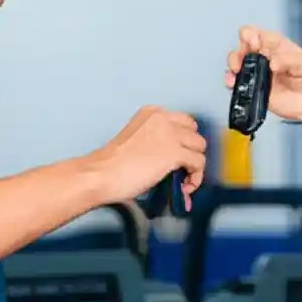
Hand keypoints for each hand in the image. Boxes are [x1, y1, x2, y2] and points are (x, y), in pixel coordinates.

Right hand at [87, 106, 206, 207]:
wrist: (101, 174)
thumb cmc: (112, 164)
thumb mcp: (139, 144)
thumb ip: (160, 147)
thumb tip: (179, 167)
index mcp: (152, 113)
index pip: (183, 123)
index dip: (184, 143)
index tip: (178, 158)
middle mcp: (163, 119)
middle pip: (195, 134)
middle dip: (191, 152)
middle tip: (181, 170)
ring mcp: (170, 135)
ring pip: (200, 147)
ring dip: (195, 166)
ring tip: (182, 181)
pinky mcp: (174, 152)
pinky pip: (199, 163)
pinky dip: (195, 178)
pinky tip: (184, 188)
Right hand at [225, 26, 301, 127]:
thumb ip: (289, 60)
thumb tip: (273, 63)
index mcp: (276, 46)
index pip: (257, 33)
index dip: (253, 35)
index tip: (257, 43)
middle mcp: (264, 57)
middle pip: (243, 45)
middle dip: (242, 48)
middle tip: (250, 55)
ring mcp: (258, 73)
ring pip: (237, 61)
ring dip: (234, 62)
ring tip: (239, 68)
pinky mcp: (254, 89)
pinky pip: (237, 82)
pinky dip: (231, 80)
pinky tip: (233, 81)